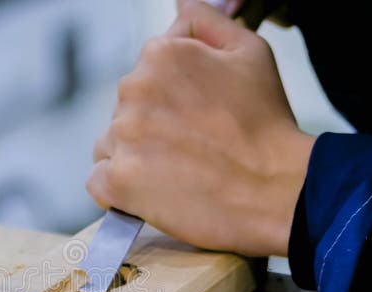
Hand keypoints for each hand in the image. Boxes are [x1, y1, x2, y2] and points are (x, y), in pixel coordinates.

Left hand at [86, 0, 313, 256]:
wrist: (274, 190)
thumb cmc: (265, 124)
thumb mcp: (249, 53)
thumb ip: (206, 22)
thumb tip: (180, 5)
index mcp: (160, 54)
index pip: (144, 76)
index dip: (170, 102)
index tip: (196, 120)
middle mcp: (133, 89)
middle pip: (125, 111)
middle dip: (151, 129)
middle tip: (193, 149)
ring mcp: (122, 136)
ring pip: (110, 145)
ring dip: (134, 159)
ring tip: (177, 173)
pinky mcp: (116, 180)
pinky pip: (98, 182)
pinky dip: (118, 190)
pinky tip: (151, 193)